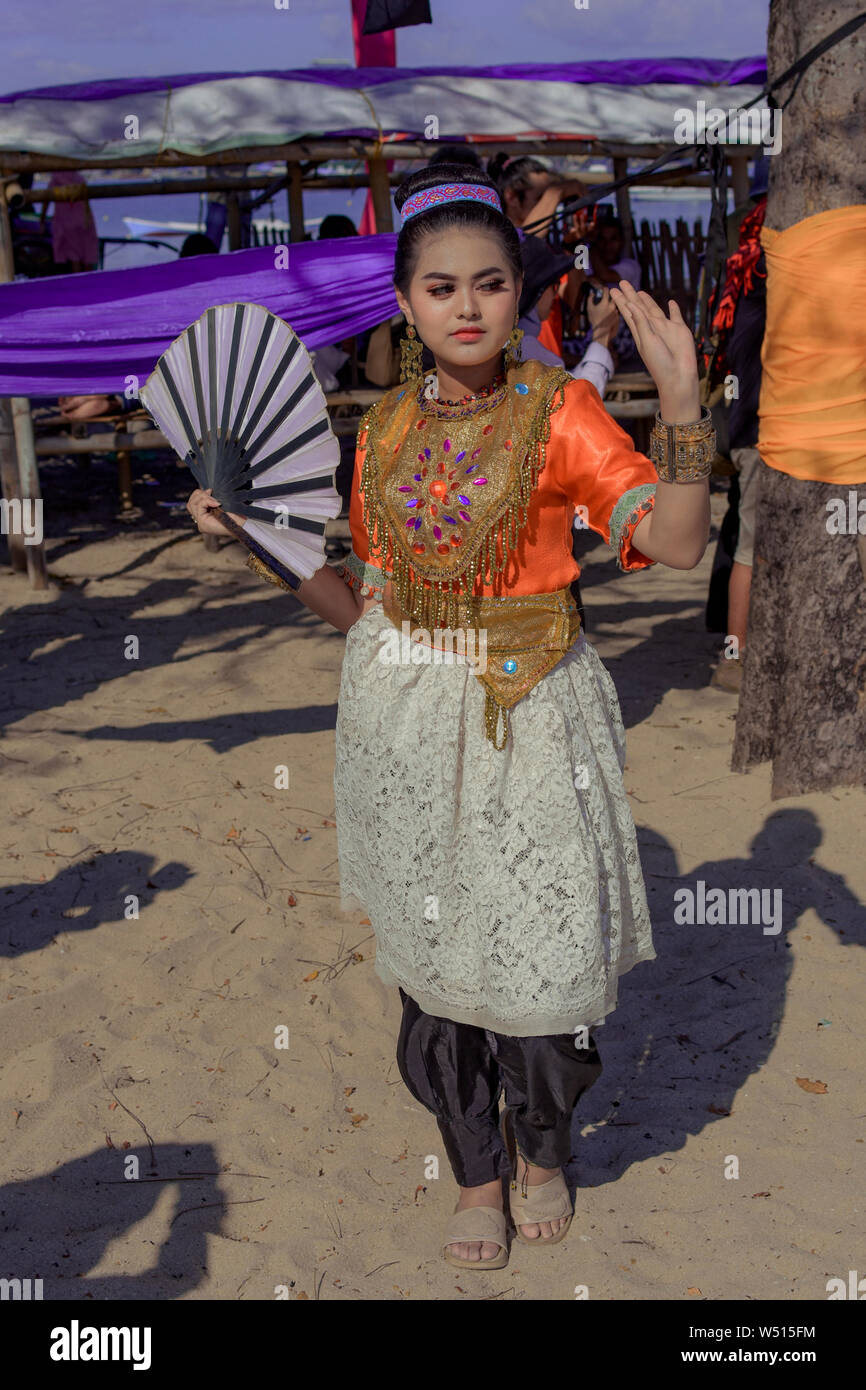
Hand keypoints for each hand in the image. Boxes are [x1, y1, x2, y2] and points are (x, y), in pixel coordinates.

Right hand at [187, 487, 243, 535]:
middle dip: (200, 494)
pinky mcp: (203, 524)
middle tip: (212, 494)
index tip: (211, 491)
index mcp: (204, 517)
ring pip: (192, 504)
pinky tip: (217, 503)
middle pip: (190, 503)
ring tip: (215, 500)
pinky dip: (207, 501)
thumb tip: (207, 490)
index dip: (199, 494)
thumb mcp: (219, 503)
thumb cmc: (235, 514)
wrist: (242, 524)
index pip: (192, 503)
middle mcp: (201, 522)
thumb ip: (211, 499)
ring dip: (204, 497)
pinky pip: (199, 506)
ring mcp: (201, 524)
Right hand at [586, 283, 618, 347]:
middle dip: (611, 295)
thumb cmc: (594, 321)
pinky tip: (609, 313)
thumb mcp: (589, 309)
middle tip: (607, 297)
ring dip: (612, 304)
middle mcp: (612, 305)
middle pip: (613, 296)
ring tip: (607, 307)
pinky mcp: (618, 316)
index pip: (606, 291)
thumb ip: (590, 299)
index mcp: (605, 302)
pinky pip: (616, 311)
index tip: (604, 289)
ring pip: (615, 304)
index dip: (604, 289)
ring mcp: (616, 311)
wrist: (601, 333)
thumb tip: (592, 293)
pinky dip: (613, 311)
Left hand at [608, 282, 699, 420]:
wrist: (679, 375)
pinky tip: (671, 303)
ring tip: (640, 291)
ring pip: (655, 310)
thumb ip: (641, 322)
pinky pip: (676, 316)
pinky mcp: (680, 329)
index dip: (621, 301)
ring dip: (648, 300)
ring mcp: (666, 328)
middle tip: (622, 282)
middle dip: (630, 296)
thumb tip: (632, 304)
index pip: (629, 313)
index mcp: (641, 332)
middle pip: (639, 308)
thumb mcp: (647, 341)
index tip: (612, 290)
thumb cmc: (659, 362)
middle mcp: (652, 329)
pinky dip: (674, 309)